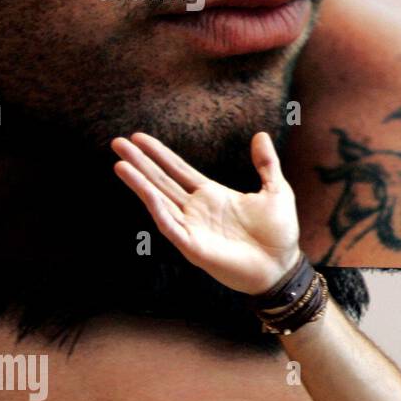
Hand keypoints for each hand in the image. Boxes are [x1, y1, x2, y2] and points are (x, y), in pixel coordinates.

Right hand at [111, 131, 301, 294]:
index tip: (139, 137)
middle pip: (162, 181)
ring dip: (140, 183)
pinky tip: (145, 192)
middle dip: (140, 162)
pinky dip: (157, 208)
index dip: (159, 154)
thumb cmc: (279, 233)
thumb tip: (260, 135)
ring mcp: (192, 227)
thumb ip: (266, 164)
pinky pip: (170, 225)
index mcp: (212, 195)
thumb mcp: (276, 190)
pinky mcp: (193, 246)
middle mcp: (197, 209)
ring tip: (120, 164)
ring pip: (159, 201)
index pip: (178, 170)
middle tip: (117, 142)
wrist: (282, 265)